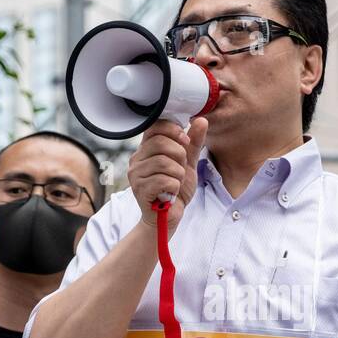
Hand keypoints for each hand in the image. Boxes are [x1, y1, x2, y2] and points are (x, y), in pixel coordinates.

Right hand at [128, 117, 208, 235]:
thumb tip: (201, 120)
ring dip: (178, 174)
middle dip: (179, 156)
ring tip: (176, 183)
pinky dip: (174, 187)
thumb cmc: (175, 190)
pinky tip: (171, 193)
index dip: (174, 131)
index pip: (155, 126)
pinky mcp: (139, 189)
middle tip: (181, 170)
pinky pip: (163, 180)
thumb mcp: (188, 164)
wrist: (168, 217)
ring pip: (163, 162)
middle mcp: (137, 159)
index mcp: (147, 149)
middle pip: (160, 143)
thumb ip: (193, 143)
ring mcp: (136, 174)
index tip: (185, 142)